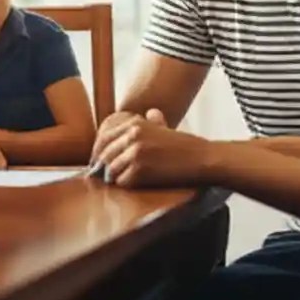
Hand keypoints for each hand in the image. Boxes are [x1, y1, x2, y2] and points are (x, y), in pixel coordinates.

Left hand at [92, 108, 208, 187]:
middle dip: (101, 167)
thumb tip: (150, 113)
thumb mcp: (166, 127)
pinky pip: (122, 182)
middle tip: (102, 177)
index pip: (104, 138)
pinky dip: (124, 186)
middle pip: (104, 154)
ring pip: (110, 170)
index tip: (97, 162)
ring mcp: (135, 152)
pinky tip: (132, 185)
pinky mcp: (140, 170)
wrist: (202, 158)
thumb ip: (154, 121)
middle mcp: (132, 136)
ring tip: (119, 182)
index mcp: (134, 124)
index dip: (97, 152)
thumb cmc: (186, 146)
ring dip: (113, 178)